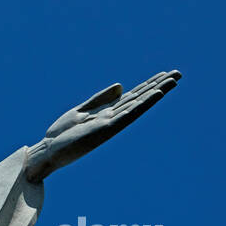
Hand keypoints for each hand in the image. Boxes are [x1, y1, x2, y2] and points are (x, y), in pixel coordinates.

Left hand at [25, 70, 180, 182]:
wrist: (47, 152)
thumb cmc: (60, 135)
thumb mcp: (80, 111)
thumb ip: (100, 99)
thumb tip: (122, 85)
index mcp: (107, 114)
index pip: (132, 97)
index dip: (148, 85)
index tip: (165, 74)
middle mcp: (112, 119)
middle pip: (140, 99)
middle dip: (158, 86)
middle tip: (178, 74)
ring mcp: (110, 124)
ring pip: (138, 105)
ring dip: (156, 93)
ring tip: (173, 81)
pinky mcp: (105, 130)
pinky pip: (128, 115)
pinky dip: (142, 105)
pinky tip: (155, 95)